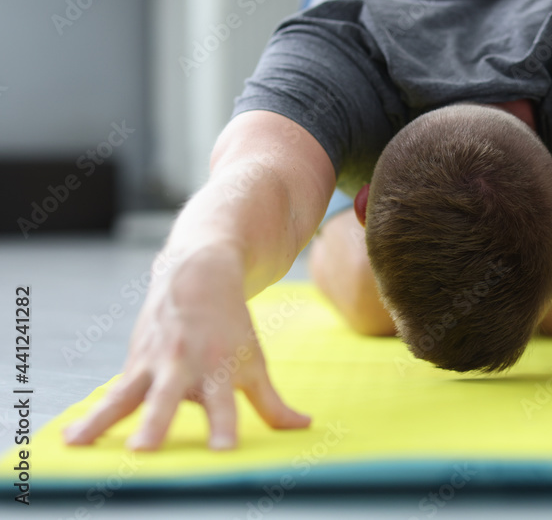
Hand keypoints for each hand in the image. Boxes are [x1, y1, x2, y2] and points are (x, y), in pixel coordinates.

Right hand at [62, 245, 309, 450]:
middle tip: (143, 450)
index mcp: (220, 370)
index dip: (224, 428)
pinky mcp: (133, 364)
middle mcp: (185, 368)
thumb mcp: (254, 362)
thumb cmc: (232, 327)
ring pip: (126, 396)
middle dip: (155, 424)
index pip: (225, 407)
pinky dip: (91, 416)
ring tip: (79, 443)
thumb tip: (305, 427)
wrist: (199, 275)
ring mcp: (154, 365)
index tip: (223, 452)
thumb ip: (273, 403)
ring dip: (104, 420)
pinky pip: (111, 394)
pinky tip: (71, 439)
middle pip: (168, 400)